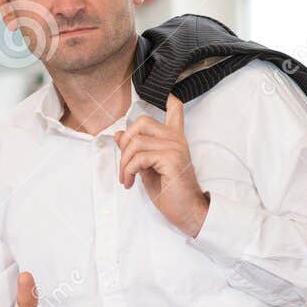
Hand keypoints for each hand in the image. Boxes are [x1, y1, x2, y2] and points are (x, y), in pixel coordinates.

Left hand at [116, 94, 209, 236]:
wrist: (186, 211)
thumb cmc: (169, 192)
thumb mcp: (147, 168)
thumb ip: (136, 150)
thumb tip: (119, 134)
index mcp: (173, 138)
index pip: (175, 110)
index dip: (169, 100)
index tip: (169, 96)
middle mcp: (175, 138)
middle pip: (140, 122)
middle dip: (125, 143)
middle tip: (125, 164)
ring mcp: (174, 146)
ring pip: (135, 142)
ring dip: (124, 163)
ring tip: (126, 178)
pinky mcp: (170, 158)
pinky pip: (138, 158)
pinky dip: (128, 171)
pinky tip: (129, 182)